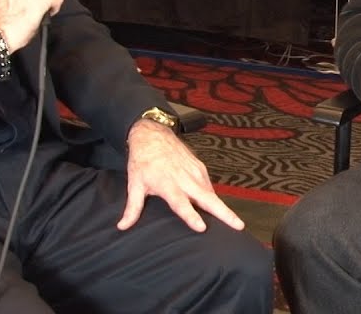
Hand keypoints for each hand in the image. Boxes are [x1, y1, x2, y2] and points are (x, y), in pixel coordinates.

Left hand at [118, 119, 245, 232]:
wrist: (152, 134)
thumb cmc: (143, 160)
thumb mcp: (134, 183)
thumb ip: (132, 208)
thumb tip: (122, 227)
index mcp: (167, 183)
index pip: (180, 203)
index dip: (190, 215)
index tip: (201, 227)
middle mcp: (184, 178)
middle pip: (207, 198)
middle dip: (223, 212)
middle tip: (238, 225)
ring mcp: (194, 171)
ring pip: (212, 192)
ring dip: (223, 207)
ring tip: (235, 222)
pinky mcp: (199, 166)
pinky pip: (208, 184)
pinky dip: (213, 196)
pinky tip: (217, 207)